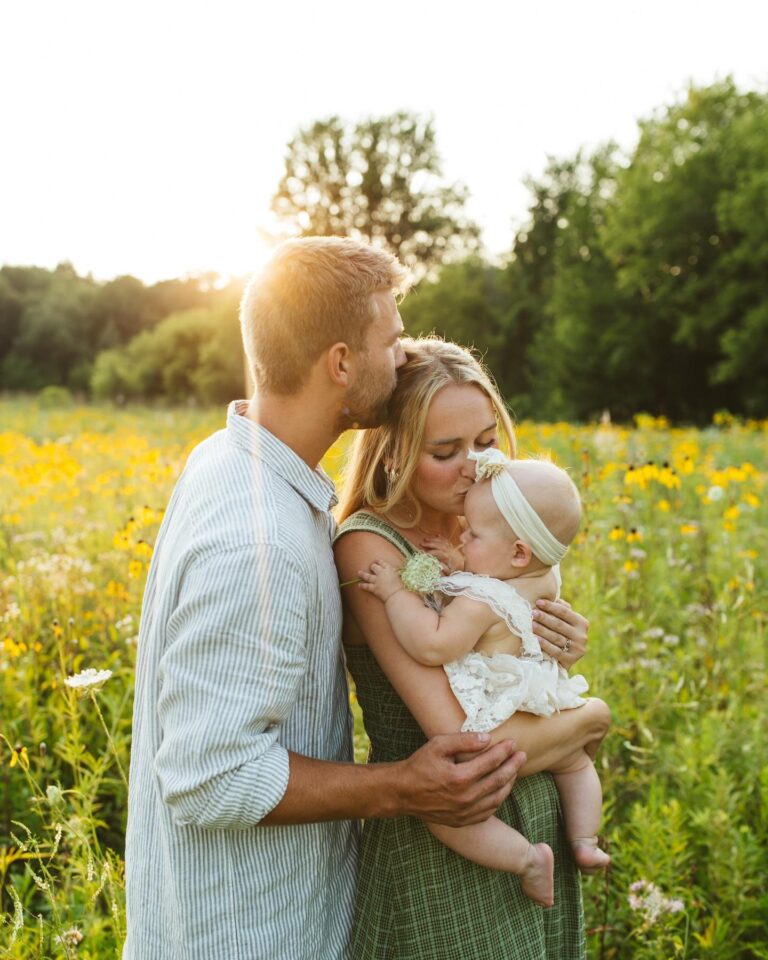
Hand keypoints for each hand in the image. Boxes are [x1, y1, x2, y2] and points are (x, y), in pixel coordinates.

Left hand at [357, 560, 403, 602]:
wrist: (396, 595)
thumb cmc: (401, 587)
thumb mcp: (400, 577)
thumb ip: (396, 574)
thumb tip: (396, 573)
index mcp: (389, 569)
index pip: (383, 563)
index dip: (379, 562)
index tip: (377, 561)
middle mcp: (382, 573)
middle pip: (374, 567)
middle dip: (372, 566)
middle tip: (371, 566)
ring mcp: (377, 581)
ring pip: (367, 576)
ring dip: (362, 574)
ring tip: (359, 572)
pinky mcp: (374, 588)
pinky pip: (367, 586)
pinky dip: (362, 585)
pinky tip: (359, 585)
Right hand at [397, 733, 525, 825]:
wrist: (403, 793)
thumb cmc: (419, 765)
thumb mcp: (438, 745)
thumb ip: (463, 741)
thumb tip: (487, 738)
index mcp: (460, 777)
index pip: (491, 761)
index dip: (504, 751)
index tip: (513, 743)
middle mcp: (466, 797)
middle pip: (498, 780)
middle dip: (513, 766)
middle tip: (522, 755)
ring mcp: (465, 812)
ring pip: (497, 797)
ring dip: (509, 783)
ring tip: (514, 770)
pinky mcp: (463, 821)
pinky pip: (488, 811)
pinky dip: (498, 799)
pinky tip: (501, 789)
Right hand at [420, 535, 464, 573]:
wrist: (466, 571)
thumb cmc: (456, 572)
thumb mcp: (449, 573)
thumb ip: (442, 567)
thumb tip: (434, 562)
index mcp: (449, 558)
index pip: (439, 553)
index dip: (431, 552)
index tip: (424, 552)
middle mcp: (451, 551)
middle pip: (440, 545)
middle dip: (430, 544)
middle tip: (421, 543)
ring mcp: (452, 549)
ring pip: (442, 542)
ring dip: (434, 540)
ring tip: (426, 539)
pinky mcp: (453, 548)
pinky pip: (447, 541)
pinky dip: (442, 538)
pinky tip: (437, 535)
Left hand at [532, 598, 587, 668]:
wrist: (565, 659)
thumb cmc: (563, 634)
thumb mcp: (566, 622)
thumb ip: (562, 609)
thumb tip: (551, 596)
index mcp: (582, 623)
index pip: (564, 612)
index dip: (551, 606)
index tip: (538, 602)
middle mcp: (582, 636)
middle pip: (559, 624)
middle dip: (544, 618)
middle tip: (532, 613)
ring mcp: (577, 649)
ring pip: (556, 637)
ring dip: (542, 630)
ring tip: (531, 624)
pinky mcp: (570, 660)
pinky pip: (555, 651)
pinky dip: (545, 644)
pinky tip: (536, 639)